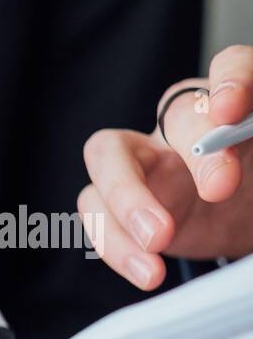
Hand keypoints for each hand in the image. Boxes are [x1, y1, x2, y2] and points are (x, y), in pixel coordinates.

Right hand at [80, 45, 252, 289]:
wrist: (245, 222)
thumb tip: (245, 127)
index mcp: (228, 101)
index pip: (232, 67)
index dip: (231, 81)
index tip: (231, 110)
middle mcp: (180, 126)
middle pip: (165, 119)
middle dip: (190, 154)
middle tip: (219, 190)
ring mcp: (145, 168)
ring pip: (107, 170)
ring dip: (128, 208)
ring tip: (159, 243)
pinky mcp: (124, 209)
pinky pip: (100, 219)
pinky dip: (118, 246)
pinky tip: (149, 271)